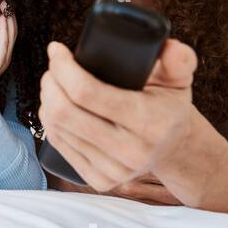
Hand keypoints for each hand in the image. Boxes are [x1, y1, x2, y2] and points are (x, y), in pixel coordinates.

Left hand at [0, 5, 14, 139]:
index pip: (5, 30)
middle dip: (9, 14)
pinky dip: (4, 28)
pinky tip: (1, 17)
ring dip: (9, 18)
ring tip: (6, 5)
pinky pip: (4, 41)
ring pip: (10, 33)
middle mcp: (3, 54)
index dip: (4, 16)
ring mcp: (3, 57)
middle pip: (11, 29)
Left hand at [38, 38, 199, 200]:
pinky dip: (50, 122)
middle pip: (65, 112)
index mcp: (149, 122)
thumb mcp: (179, 79)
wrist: (173, 148)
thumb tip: (168, 47)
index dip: (64, 68)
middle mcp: (131, 151)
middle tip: (53, 68)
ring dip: (47, 101)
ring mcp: (113, 170)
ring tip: (53, 84)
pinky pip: (60, 145)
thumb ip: (179, 59)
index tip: (56, 50)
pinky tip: (53, 107)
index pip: (87, 93)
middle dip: (51, 83)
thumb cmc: (168, 105)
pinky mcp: (99, 180)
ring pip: (58, 129)